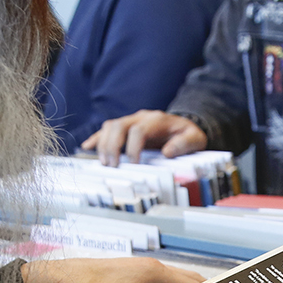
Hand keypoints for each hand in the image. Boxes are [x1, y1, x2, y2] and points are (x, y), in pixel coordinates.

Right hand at [81, 110, 206, 166]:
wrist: (183, 126)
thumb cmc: (188, 134)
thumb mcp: (195, 139)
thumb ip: (184, 144)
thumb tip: (167, 152)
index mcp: (157, 120)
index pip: (138, 130)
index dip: (133, 147)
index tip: (133, 164)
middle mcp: (141, 117)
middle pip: (119, 125)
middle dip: (112, 146)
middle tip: (112, 165)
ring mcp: (131, 120)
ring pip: (110, 126)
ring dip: (103, 144)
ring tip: (104, 163)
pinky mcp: (124, 127)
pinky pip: (107, 130)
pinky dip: (96, 138)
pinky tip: (87, 148)